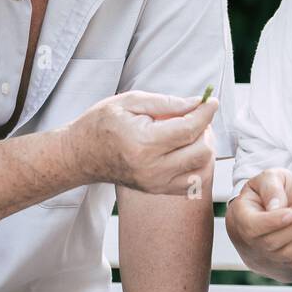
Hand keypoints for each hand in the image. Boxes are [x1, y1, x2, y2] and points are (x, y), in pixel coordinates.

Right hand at [70, 91, 216, 194]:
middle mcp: (152, 169)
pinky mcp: (158, 191)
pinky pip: (194, 183)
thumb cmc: (102, 123)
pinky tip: (186, 150)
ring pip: (203, 170)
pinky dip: (198, 165)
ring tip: (189, 133)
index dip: (205, 112)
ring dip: (204, 148)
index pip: (189, 129)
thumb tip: (197, 102)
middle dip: (205, 129)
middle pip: (202, 151)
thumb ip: (167, 103)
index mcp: (144, 144)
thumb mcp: (130, 101)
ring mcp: (156, 184)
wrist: (81, 155)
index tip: (211, 100)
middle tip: (193, 116)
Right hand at [226, 168, 291, 281]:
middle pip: (273, 244)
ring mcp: (266, 259)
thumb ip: (271, 187)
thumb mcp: (269, 178)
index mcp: (240, 218)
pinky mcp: (283, 268)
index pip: (252, 227)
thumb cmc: (271, 192)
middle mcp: (249, 244)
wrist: (276, 210)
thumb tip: (276, 207)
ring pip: (289, 255)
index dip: (273, 222)